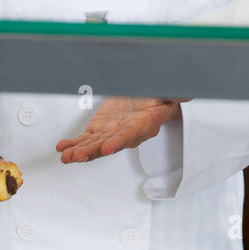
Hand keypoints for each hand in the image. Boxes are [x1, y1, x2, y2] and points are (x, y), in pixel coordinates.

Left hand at [56, 96, 181, 164]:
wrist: (150, 97)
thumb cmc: (161, 96)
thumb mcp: (169, 92)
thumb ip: (175, 94)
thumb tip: (186, 95)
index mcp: (145, 124)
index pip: (131, 135)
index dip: (119, 142)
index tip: (107, 148)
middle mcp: (127, 133)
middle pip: (108, 144)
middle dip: (92, 152)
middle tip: (77, 157)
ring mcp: (112, 132)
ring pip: (94, 145)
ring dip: (79, 151)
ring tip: (66, 156)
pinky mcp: (100, 129)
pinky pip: (85, 139)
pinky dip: (73, 144)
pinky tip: (62, 147)